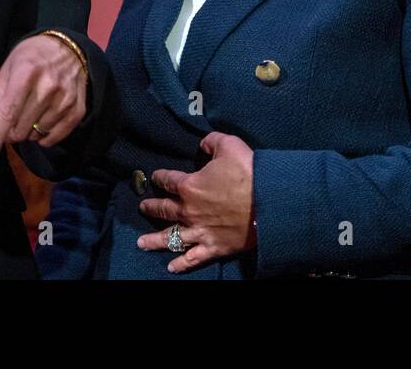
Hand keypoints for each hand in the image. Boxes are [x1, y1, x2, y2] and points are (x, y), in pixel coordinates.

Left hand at [0, 33, 86, 168]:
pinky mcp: (77, 110)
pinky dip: (44, 137)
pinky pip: (54, 138)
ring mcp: (65, 100)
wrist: (68, 47)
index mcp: (25, 74)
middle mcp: (47, 88)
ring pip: (35, 136)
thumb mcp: (8, 71)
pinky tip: (43, 122)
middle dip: (10, 130)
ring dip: (28, 130)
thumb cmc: (32, 58)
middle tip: (14, 113)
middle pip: (18, 131)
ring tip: (33, 110)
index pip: (6, 115)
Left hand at [137, 132, 255, 273]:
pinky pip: (193, 258)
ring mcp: (199, 231)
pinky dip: (181, 264)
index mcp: (189, 185)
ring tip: (141, 243)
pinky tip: (171, 267)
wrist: (269, 200)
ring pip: (171, 237)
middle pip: (164, 209)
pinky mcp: (213, 247)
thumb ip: (211, 142)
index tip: (155, 177)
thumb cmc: (248, 171)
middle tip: (143, 207)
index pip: (168, 180)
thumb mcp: (228, 145)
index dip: (159, 177)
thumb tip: (202, 145)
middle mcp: (188, 210)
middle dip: (152, 207)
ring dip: (154, 240)